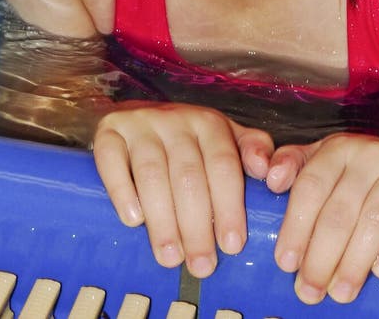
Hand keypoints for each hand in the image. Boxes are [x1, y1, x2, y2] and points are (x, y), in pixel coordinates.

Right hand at [93, 102, 273, 277]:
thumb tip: (270, 174)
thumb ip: (254, 151)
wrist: (140, 113)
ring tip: (170, 256)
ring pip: (152, 173)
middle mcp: (176, 119)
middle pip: (188, 175)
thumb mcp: (228, 139)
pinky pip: (112, 160)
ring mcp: (140, 123)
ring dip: (162, 219)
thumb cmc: (192, 140)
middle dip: (197, 225)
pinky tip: (134, 220)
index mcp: (209, 123)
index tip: (231, 245)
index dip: (228, 206)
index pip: (223, 165)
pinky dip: (122, 191)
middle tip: (201, 265)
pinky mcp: (109, 132)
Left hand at [266, 133, 378, 303]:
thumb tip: (270, 181)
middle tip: (310, 291)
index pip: (311, 186)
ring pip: (375, 217)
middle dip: (321, 256)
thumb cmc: (362, 170)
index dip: (296, 226)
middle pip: (340, 209)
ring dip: (355, 260)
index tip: (285, 264)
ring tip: (341, 292)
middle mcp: (369, 152)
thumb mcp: (326, 159)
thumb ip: (293, 166)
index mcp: (338, 148)